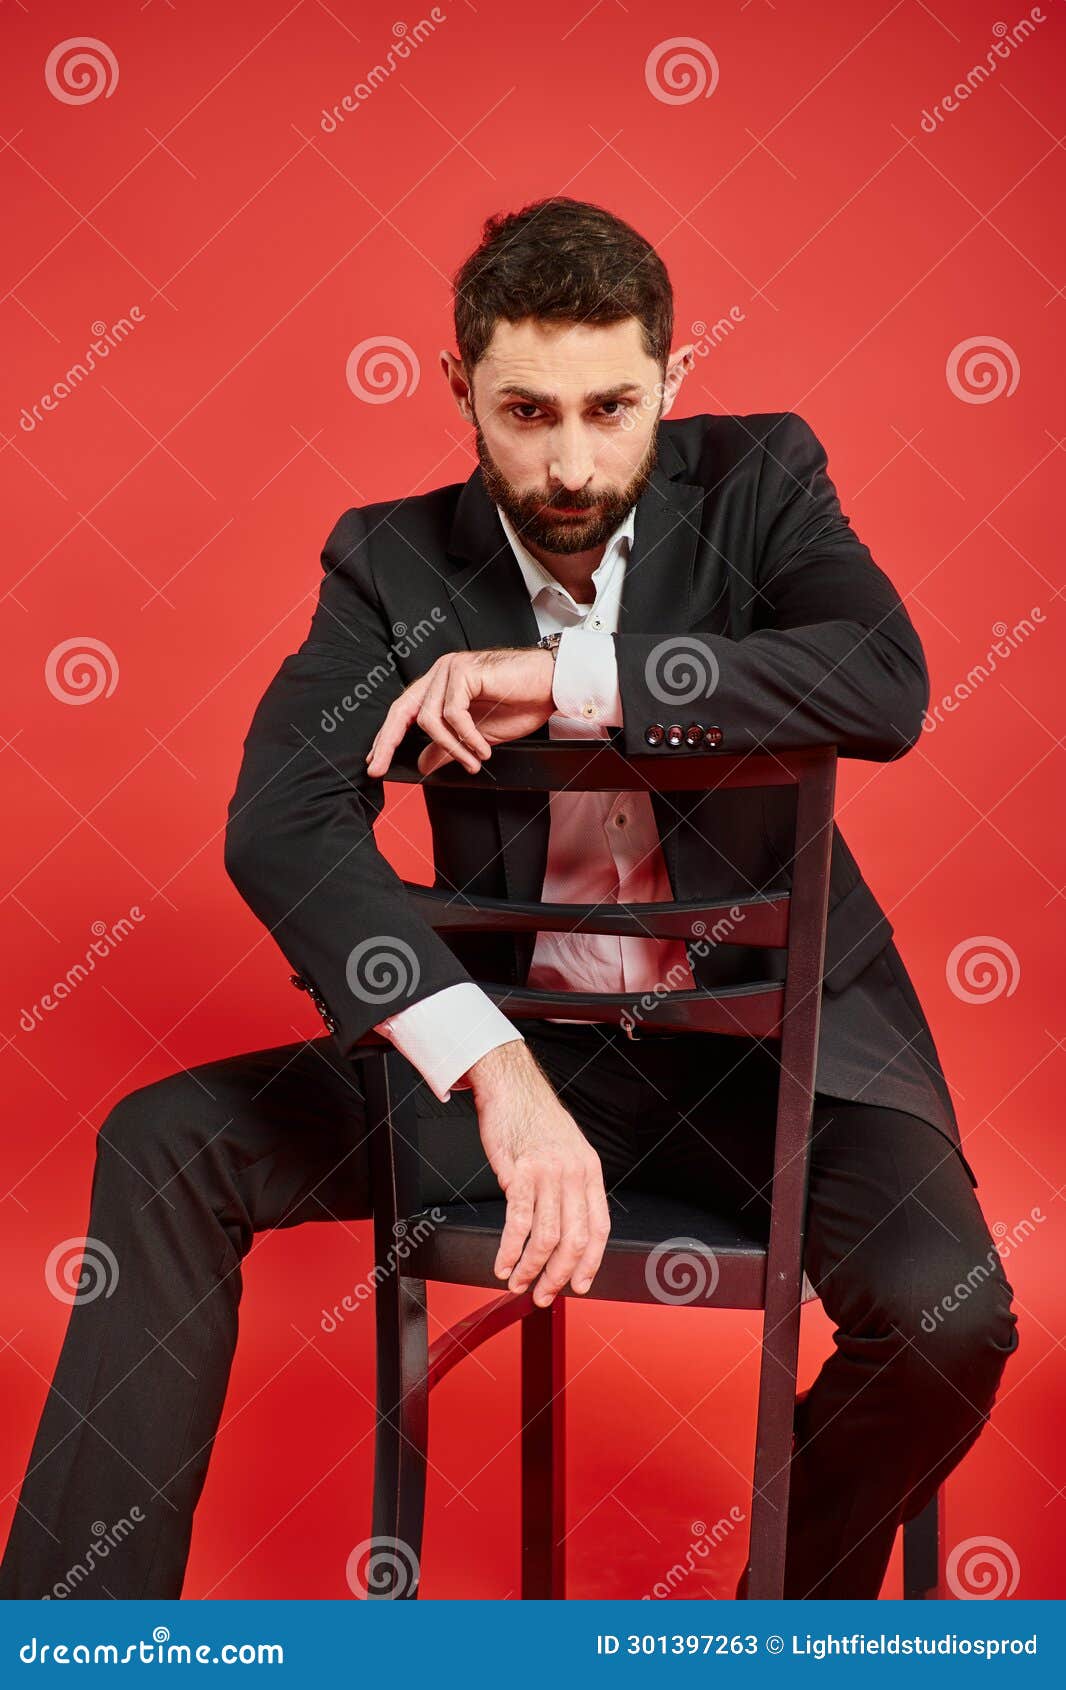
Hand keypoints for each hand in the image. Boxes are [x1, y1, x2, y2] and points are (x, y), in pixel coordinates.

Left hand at [365, 647, 555, 777]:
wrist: (551, 687)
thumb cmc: (521, 704)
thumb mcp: (476, 737)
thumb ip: (447, 748)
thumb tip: (422, 765)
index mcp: (440, 686)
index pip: (403, 712)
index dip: (386, 737)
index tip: (375, 763)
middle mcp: (440, 673)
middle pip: (403, 711)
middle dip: (388, 742)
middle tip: (380, 769)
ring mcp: (451, 670)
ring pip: (430, 719)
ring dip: (452, 748)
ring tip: (473, 761)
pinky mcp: (465, 672)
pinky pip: (453, 713)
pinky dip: (467, 737)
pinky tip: (483, 749)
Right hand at [467, 1041, 611, 1305]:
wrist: (511, 1086)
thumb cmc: (534, 1119)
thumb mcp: (567, 1151)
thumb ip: (569, 1186)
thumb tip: (564, 1226)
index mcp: (590, 1172)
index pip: (599, 1229)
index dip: (590, 1262)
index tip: (579, 1285)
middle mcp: (574, 1175)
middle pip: (573, 1240)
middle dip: (559, 1276)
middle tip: (543, 1294)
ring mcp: (548, 1174)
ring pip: (546, 1238)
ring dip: (531, 1269)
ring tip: (518, 1283)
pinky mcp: (520, 1173)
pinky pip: (518, 1224)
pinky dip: (509, 1251)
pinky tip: (502, 1263)